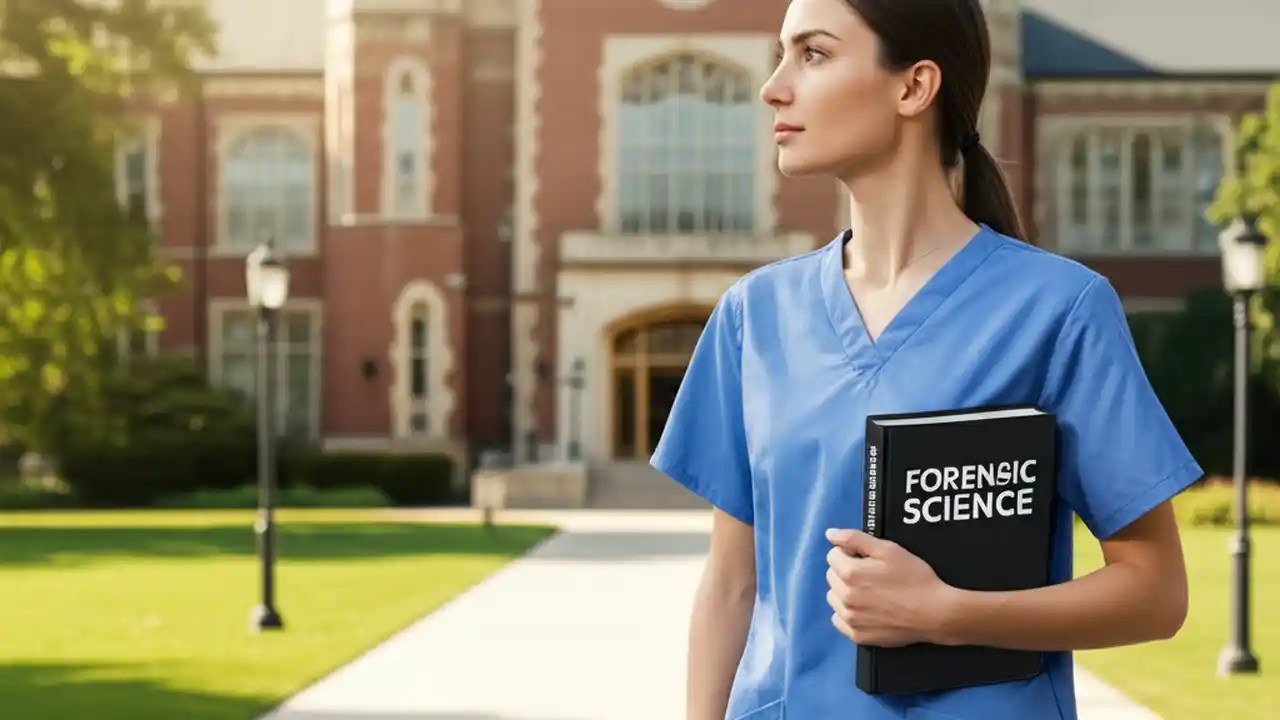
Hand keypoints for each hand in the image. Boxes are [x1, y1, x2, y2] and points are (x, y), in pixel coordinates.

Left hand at [824, 528, 958, 647]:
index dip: (850, 553)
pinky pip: (839, 619)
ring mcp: (850, 619)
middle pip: (832, 576)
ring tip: (870, 592)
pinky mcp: (857, 635)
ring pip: (834, 597)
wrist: (935, 613)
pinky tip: (867, 609)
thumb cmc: (914, 578)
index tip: (867, 559)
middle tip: (871, 575)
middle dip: (846, 571)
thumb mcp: (888, 550)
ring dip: (845, 591)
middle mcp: (845, 597)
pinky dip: (848, 613)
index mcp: (850, 573)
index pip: (833, 555)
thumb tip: (830, 534)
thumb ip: (855, 538)